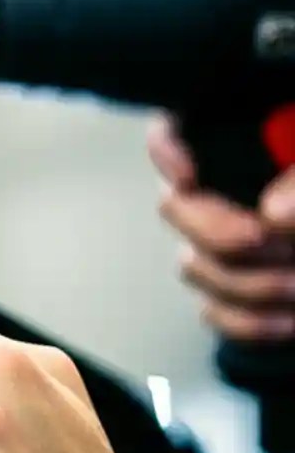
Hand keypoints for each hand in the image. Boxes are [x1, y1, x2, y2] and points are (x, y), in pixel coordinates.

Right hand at [147, 114, 294, 340]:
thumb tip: (275, 215)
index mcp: (254, 139)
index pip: (178, 130)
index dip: (170, 152)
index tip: (192, 176)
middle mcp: (234, 187)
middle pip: (177, 207)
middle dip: (220, 233)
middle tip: (263, 241)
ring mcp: (233, 242)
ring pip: (195, 266)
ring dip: (247, 284)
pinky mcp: (246, 291)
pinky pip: (218, 313)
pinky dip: (251, 322)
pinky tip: (291, 319)